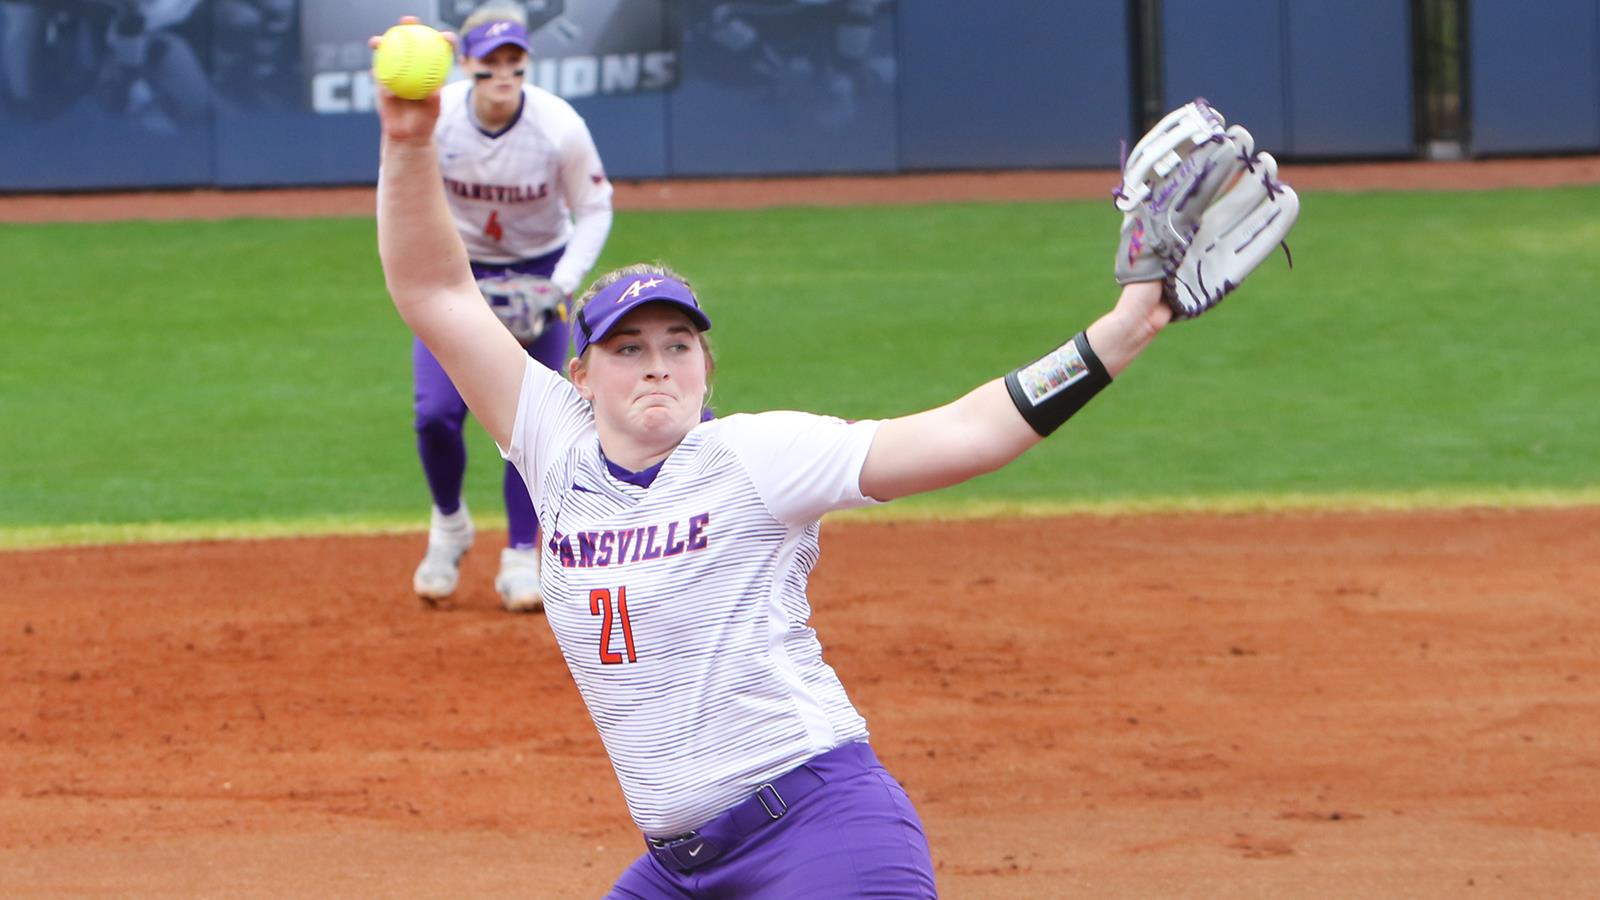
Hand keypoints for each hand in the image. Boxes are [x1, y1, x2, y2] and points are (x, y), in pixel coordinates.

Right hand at [369, 16, 453, 144]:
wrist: (408, 134)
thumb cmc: (424, 121)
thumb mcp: (433, 111)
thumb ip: (434, 99)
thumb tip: (434, 90)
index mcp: (428, 70)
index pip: (438, 49)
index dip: (442, 38)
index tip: (444, 36)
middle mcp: (412, 66)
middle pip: (409, 41)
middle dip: (408, 26)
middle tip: (407, 21)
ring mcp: (395, 72)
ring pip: (388, 53)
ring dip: (381, 43)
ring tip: (377, 42)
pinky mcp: (382, 82)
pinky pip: (379, 75)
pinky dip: (378, 73)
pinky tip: (376, 72)